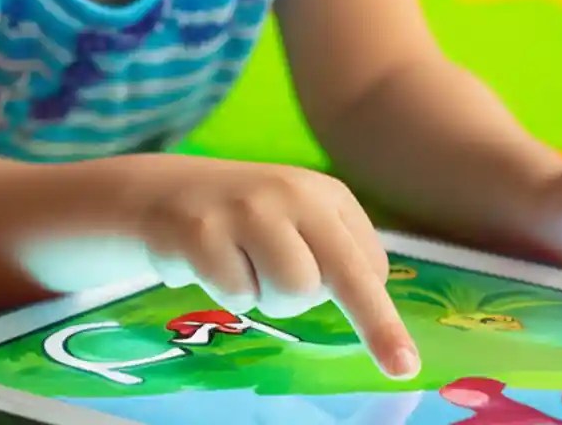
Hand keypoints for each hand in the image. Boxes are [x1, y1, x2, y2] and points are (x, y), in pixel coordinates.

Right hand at [128, 155, 418, 378]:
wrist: (159, 192)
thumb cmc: (241, 220)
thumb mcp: (295, 221)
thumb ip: (333, 257)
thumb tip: (384, 328)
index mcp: (325, 194)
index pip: (372, 263)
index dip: (376, 308)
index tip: (398, 352)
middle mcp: (292, 193)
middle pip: (344, 275)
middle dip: (377, 326)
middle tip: (402, 368)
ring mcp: (245, 208)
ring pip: (290, 292)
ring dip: (267, 301)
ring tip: (242, 272)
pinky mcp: (201, 229)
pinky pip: (236, 295)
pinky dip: (224, 292)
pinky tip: (205, 263)